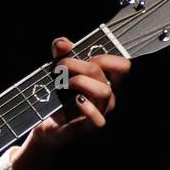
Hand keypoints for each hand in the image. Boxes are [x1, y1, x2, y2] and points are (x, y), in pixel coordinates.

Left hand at [9, 36, 130, 169]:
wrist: (46, 123)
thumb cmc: (58, 96)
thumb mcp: (58, 71)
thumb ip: (61, 54)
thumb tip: (62, 42)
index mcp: (105, 80)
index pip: (123, 66)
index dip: (107, 57)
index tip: (85, 56)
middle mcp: (107, 95)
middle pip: (107, 73)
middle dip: (81, 65)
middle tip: (60, 67)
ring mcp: (101, 111)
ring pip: (105, 91)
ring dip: (81, 82)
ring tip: (62, 84)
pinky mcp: (90, 126)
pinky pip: (99, 119)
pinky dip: (88, 108)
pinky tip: (76, 100)